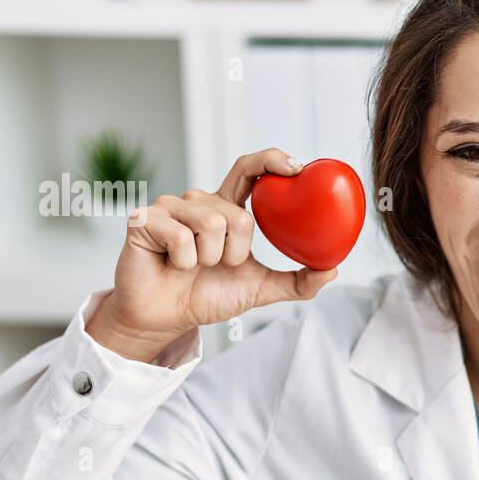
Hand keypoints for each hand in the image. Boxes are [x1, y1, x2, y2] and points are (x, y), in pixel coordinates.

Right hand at [87, 148, 336, 360]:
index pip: (250, 171)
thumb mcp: (259, 289)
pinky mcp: (145, 219)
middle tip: (218, 265)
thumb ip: (296, 281)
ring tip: (194, 266)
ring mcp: (170, 207)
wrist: (166, 318)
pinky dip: (183, 262)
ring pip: (211, 225)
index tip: (296, 167)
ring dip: (210, 259)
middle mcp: (200, 201)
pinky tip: (172, 265)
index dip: (271, 161)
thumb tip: (333, 270)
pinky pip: (181, 238)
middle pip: (239, 215)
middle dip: (236, 252)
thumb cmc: (207, 296)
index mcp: (226, 208)